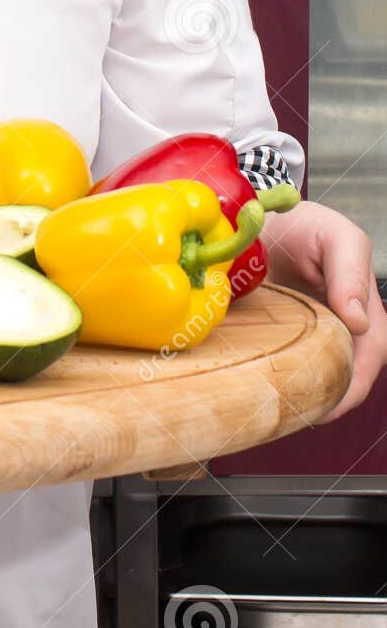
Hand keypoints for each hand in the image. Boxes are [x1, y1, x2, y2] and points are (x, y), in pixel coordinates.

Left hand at [261, 198, 386, 421]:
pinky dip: (276, 378)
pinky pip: (283, 364)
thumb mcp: (336, 239)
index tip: (324, 408)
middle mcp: (341, 331)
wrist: (260, 215)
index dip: (351, 389)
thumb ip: (351, 275)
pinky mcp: (280, 334)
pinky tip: (260, 387)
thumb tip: (360, 324)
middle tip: (292, 412)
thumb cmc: (306, 226)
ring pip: (314, 377)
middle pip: (343, 379)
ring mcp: (311, 335)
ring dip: (300, 394)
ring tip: (276, 407)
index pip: (367, 362)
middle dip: (324, 401)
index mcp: (363, 313)